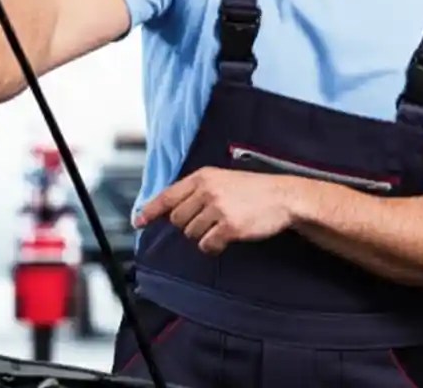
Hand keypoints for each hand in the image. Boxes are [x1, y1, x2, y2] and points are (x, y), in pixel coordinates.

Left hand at [135, 167, 301, 254]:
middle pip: (178, 219)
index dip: (150, 211)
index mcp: (203, 177)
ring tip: (223, 225)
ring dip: (204, 235)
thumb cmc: (253, 190)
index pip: (167, 195)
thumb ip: (198, 191)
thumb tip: (171, 210)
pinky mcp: (229, 226)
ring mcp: (218, 208)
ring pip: (191, 234)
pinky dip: (214, 246)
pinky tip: (226, 238)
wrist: (283, 196)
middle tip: (210, 221)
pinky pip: (207, 245)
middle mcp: (207, 191)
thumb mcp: (222, 180)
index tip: (138, 222)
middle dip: (190, 225)